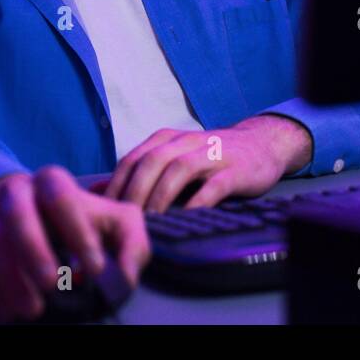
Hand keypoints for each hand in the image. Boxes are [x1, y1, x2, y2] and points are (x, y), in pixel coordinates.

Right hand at [0, 165, 150, 322]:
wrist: (24, 207)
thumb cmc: (77, 219)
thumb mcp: (111, 221)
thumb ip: (131, 243)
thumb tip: (127, 276)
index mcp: (52, 181)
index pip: (61, 197)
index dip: (77, 231)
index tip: (94, 269)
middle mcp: (16, 192)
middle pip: (17, 213)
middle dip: (34, 250)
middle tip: (53, 284)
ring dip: (11, 279)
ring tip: (33, 309)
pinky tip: (10, 312)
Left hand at [103, 114, 312, 212]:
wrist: (261, 144)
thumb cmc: (210, 157)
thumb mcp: (173, 158)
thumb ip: (139, 172)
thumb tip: (99, 191)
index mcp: (167, 138)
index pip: (133, 158)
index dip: (116, 184)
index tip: (105, 209)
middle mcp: (186, 141)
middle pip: (152, 162)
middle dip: (135, 191)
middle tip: (125, 219)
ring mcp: (212, 154)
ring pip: (179, 170)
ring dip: (161, 196)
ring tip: (151, 220)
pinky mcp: (234, 170)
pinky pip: (213, 185)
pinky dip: (197, 201)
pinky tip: (186, 217)